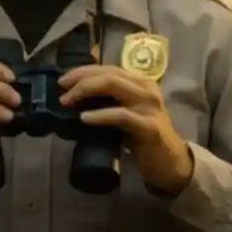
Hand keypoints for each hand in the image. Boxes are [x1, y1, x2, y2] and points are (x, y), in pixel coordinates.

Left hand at [58, 65, 193, 194]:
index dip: (84, 71)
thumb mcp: (125, 113)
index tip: (63, 80)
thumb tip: (74, 98)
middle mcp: (146, 88)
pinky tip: (85, 118)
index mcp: (140, 82)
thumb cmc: (143, 138)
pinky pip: (121, 115)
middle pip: (109, 74)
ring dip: (86, 90)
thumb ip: (108, 102)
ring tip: (67, 101)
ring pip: (114, 85)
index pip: (108, 68)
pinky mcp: (149, 126)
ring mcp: (149, 106)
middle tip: (62, 88)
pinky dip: (100, 115)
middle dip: (81, 78)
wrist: (170, 163)